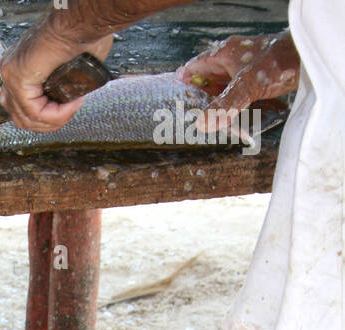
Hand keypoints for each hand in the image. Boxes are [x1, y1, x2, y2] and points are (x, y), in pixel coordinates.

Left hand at [0, 26, 113, 130]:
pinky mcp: (17, 78)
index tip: (72, 105)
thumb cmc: (81, 37)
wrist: (81, 21)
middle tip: (70, 112)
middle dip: (49, 123)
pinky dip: (55, 114)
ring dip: (54, 120)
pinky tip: (71, 105)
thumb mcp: (68, 73)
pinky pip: (34, 113)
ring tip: (72, 108)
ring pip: (27, 119)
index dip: (49, 116)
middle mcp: (10, 70)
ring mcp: (10, 74)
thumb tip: (66, 103)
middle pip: (22, 117)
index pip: (24, 109)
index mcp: (20, 68)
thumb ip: (60, 90)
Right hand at [177, 30, 299, 117]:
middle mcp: (233, 60)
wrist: (307, 59)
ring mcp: (246, 69)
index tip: (172, 98)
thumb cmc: (277, 62)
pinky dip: (234, 107)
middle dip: (199, 98)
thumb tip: (201, 125)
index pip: (196, 66)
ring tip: (207, 125)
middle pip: (209, 79)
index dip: (183, 81)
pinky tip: (232, 121)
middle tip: (187, 118)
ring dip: (218, 105)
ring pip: (224, 88)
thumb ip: (224, 106)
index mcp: (225, 54)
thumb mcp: (246, 86)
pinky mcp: (258, 80)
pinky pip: (240, 95)